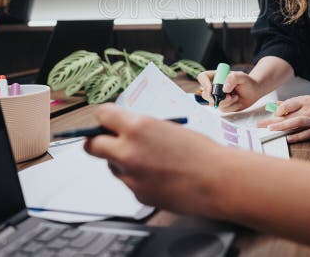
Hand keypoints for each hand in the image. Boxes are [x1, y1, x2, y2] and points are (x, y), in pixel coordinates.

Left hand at [84, 105, 222, 215]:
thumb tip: (124, 130)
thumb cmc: (201, 151)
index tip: (107, 120)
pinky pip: (128, 181)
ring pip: (110, 165)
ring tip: (149, 160)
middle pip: (92, 145)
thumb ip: (141, 128)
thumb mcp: (168, 127)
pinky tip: (159, 175)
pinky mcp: (137, 194)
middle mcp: (127, 151)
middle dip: (98, 141)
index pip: (102, 115)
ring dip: (120, 161)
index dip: (104, 117)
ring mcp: (130, 176)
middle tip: (109, 141)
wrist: (217, 180)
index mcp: (137, 127)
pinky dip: (137, 177)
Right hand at [195, 69, 264, 111]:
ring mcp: (217, 97)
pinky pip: (222, 109)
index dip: (204, 83)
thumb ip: (233, 78)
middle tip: (228, 96)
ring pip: (214, 104)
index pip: (202, 77)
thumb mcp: (242, 76)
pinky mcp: (222, 105)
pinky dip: (231, 107)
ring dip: (226, 103)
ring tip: (236, 97)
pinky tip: (237, 102)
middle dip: (215, 98)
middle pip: (205, 94)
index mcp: (216, 77)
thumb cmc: (247, 82)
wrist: (254, 91)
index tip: (212, 89)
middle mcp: (214, 87)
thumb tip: (225, 88)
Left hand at [257, 95, 309, 142]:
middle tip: (260, 125)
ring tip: (271, 129)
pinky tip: (288, 138)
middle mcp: (309, 110)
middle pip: (288, 115)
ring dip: (283, 126)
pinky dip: (297, 136)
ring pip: (297, 122)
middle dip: (273, 120)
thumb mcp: (305, 100)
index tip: (270, 115)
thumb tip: (274, 105)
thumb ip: (290, 103)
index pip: (288, 104)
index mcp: (304, 101)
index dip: (278, 110)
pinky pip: (307, 133)